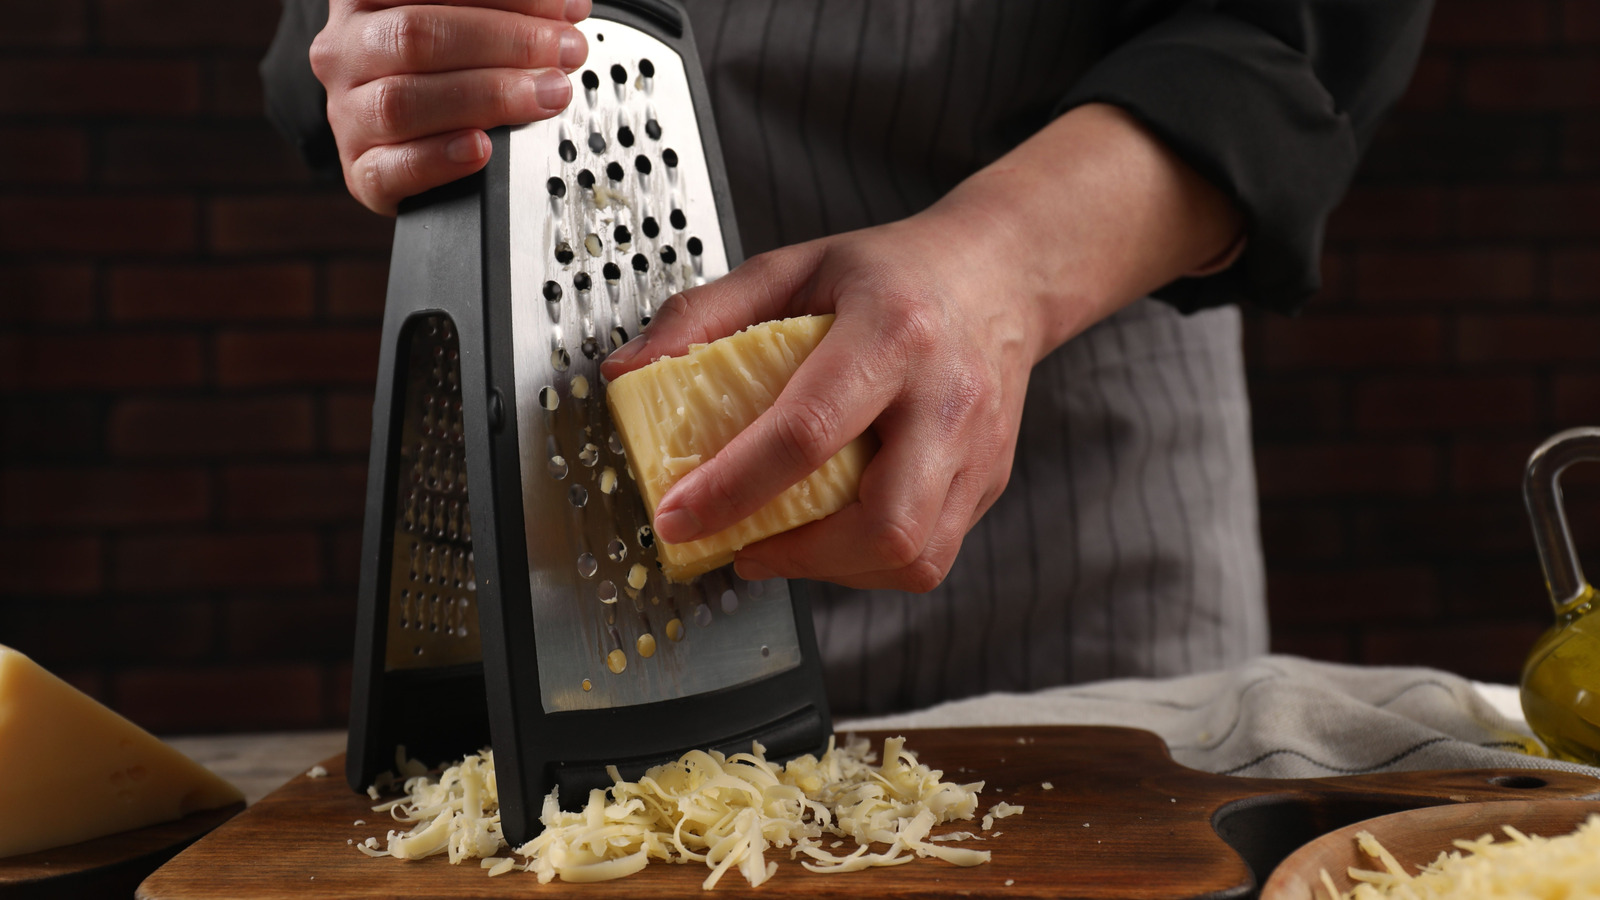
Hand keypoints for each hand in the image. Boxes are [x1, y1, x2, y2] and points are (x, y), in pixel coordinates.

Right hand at [310, 0, 591, 214]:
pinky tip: (480, 148)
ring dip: (487, 97)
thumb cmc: (433, 69)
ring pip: (402, 101)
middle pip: (416, 35)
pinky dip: (440, 159)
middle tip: (565, 52)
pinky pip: (389, 168)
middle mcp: (347, 50)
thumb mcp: (459, 21)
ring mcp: (347, 113)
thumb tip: (565, 8)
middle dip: (506, 42)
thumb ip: (500, 12)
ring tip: (545, 96)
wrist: (390, 138)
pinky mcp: (359, 170)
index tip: (564, 7)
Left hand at [600, 104, 1241, 591]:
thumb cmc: (891, 272)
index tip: (679, 517)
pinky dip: (871, 563)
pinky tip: (836, 534)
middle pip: (884, 521)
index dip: (734, 489)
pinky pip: (932, 555)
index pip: (807, 432)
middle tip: (741, 546)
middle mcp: (945, 398)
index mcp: (891, 332)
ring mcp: (978, 448)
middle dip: (799, 556)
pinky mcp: (988, 482)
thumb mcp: (792, 267)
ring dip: (835, 569)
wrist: (1001, 275)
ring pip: (914, 556)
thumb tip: (626, 374)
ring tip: (786, 544)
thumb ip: (703, 314)